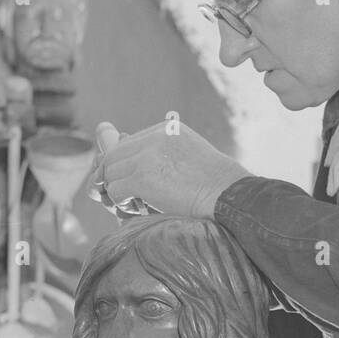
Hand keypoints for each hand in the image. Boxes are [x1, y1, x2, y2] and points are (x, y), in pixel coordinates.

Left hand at [89, 119, 252, 218]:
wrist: (229, 196)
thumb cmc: (214, 186)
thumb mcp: (188, 157)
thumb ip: (159, 155)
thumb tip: (123, 159)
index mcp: (164, 129)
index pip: (125, 143)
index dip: (121, 165)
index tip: (127, 182)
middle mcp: (153, 137)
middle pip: (112, 156)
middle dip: (113, 178)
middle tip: (126, 197)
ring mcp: (147, 157)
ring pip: (110, 173)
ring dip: (118, 192)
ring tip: (135, 203)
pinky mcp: (143, 178)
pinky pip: (115, 190)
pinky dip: (120, 202)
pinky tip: (137, 208)